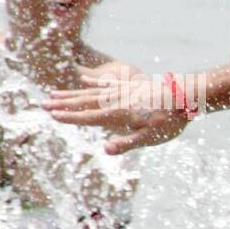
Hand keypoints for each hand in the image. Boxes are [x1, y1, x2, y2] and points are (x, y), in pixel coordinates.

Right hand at [44, 67, 191, 154]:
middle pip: (83, 102)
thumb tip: (104, 150)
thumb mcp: (150, 138)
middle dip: (63, 104)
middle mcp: (115, 100)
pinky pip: (107, 82)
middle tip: (42, 104)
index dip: (70, 118)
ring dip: (72, 93)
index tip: (51, 116)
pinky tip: (83, 79)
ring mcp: (122, 91)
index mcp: (117, 114)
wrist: (186, 96)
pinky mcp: (130, 85)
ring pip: (91, 92)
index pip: (88, 117)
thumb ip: (126, 143)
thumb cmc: (169, 121)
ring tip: (54, 93)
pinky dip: (94, 81)